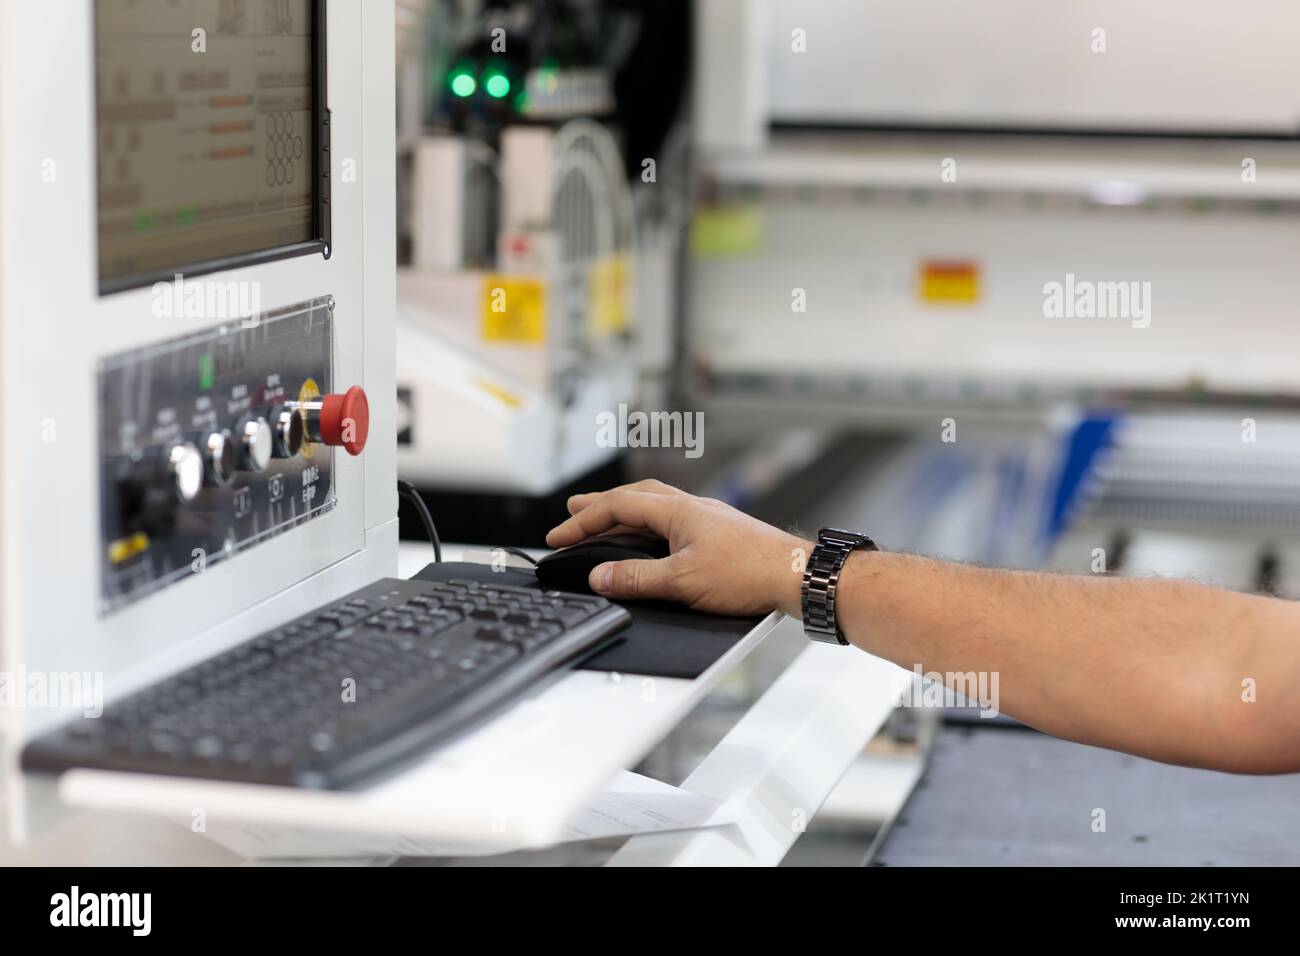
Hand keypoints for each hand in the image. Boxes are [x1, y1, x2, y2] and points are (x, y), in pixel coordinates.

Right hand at [545, 479, 810, 616]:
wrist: (795, 575)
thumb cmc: (748, 573)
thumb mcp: (681, 581)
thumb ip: (636, 579)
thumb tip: (600, 577)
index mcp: (677, 510)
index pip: (618, 507)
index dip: (583, 520)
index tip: (558, 535)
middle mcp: (691, 508)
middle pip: (635, 498)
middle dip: (601, 506)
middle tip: (574, 511)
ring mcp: (707, 520)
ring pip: (656, 509)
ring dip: (626, 515)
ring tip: (606, 524)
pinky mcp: (720, 536)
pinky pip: (673, 522)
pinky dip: (650, 528)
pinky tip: (652, 542)